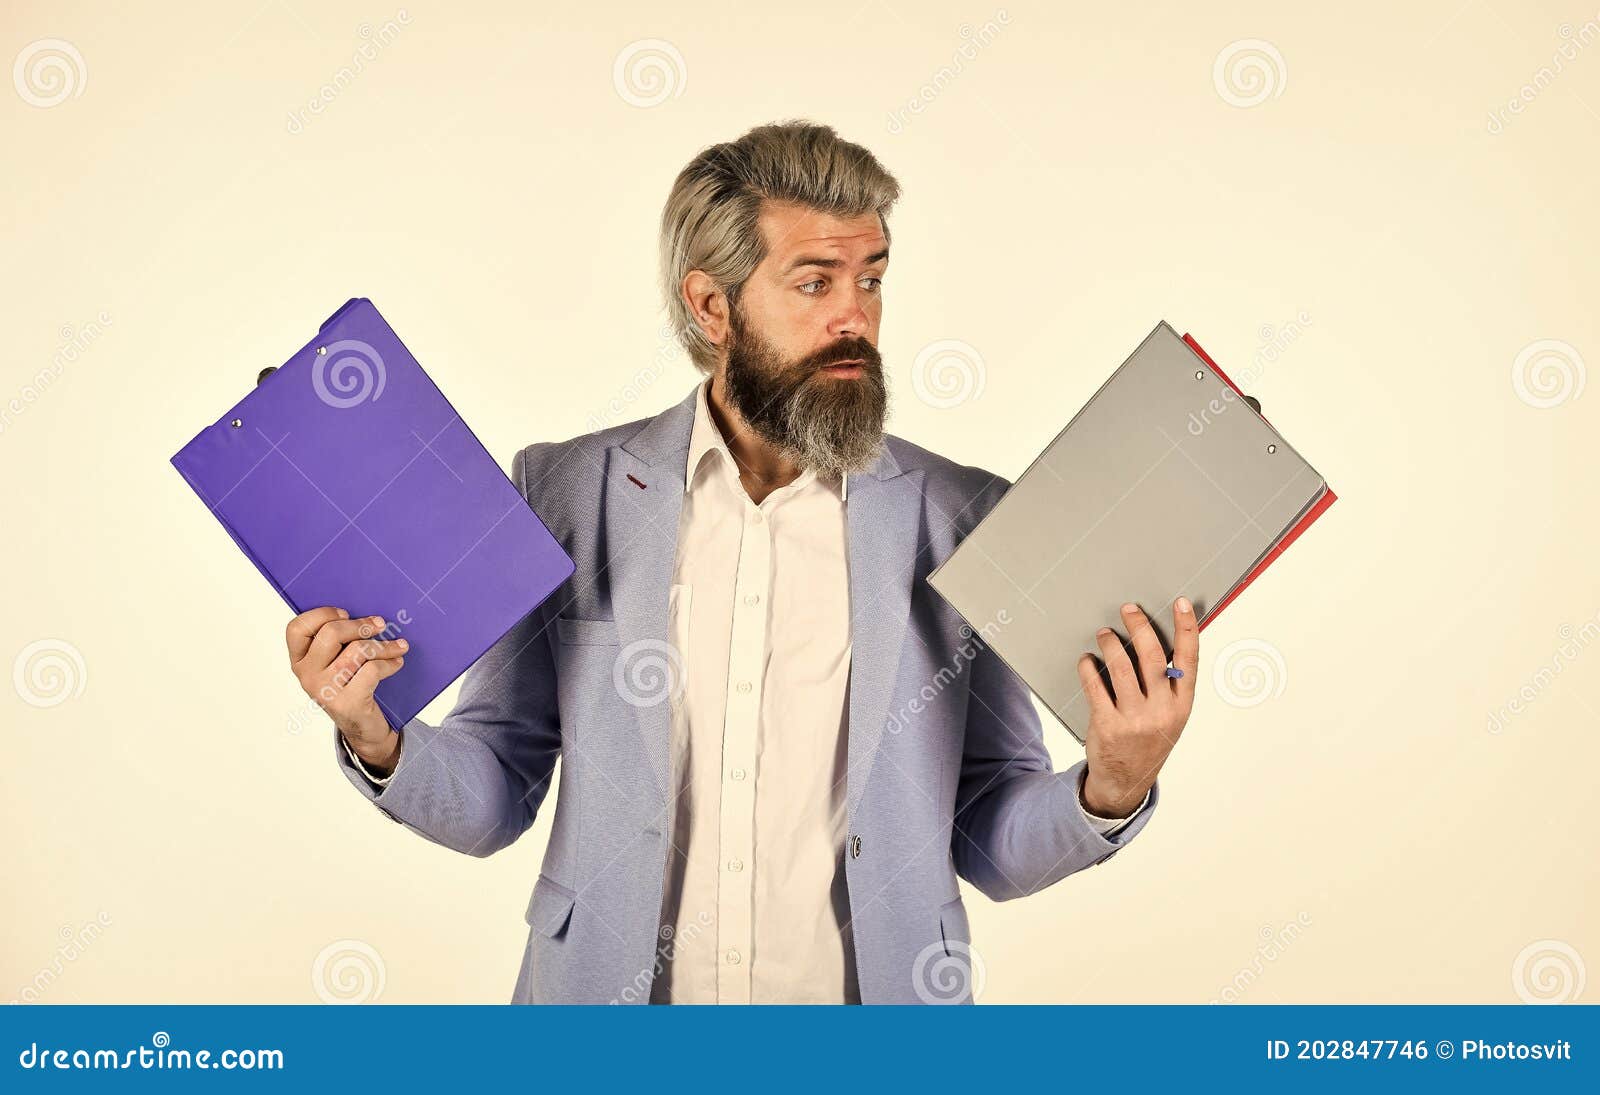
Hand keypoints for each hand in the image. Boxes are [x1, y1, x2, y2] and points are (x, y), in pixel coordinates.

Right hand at [286, 606, 408, 772]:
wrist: (362, 728)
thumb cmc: (351, 686)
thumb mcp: (336, 663)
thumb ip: (338, 641)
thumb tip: (366, 616)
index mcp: (299, 661)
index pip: (297, 628)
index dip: (322, 614)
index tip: (346, 613)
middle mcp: (306, 676)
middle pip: (331, 633)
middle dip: (360, 625)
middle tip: (380, 625)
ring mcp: (324, 691)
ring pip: (357, 651)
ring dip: (384, 645)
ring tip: (399, 646)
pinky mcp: (347, 703)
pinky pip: (372, 670)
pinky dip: (389, 663)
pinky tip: (396, 662)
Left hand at [1074, 598, 1198, 816]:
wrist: (1126, 782)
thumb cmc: (1149, 741)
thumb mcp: (1171, 717)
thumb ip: (1169, 685)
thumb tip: (1157, 640)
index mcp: (1182, 705)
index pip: (1189, 660)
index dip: (1187, 629)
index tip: (1180, 603)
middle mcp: (1161, 711)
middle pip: (1151, 657)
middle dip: (1139, 626)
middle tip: (1128, 609)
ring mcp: (1134, 719)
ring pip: (1120, 667)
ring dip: (1110, 643)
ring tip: (1104, 633)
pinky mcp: (1107, 724)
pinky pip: (1095, 686)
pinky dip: (1088, 667)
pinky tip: (1087, 660)